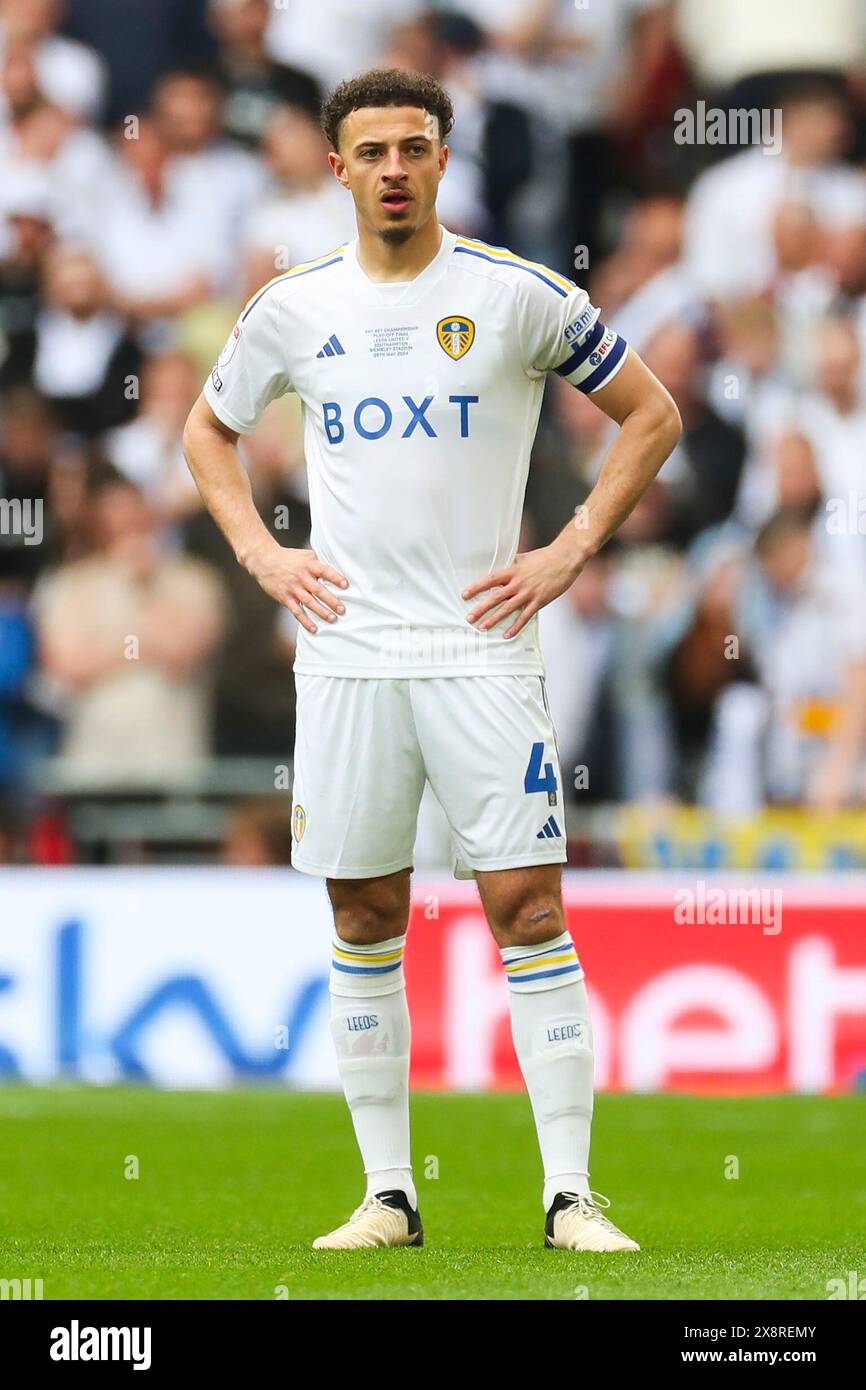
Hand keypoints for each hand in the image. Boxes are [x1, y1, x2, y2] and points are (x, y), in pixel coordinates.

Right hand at [248, 543, 347, 632]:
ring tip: (333, 619)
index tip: (346, 585)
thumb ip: (319, 563)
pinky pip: (296, 611)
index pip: (325, 571)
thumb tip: (337, 571)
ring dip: (321, 612)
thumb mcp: (306, 555)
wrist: (264, 560)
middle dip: (331, 600)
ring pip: (309, 602)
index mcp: (309, 565)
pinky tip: (314, 628)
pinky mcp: (285, 598)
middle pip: (318, 590)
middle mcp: (301, 577)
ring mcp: (293, 588)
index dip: (335, 578)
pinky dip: (305, 620)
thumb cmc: (289, 558)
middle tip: (342, 609)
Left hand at [462, 542, 584, 639]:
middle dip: (480, 608)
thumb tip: (507, 564)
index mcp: (513, 571)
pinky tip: (507, 635)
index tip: (464, 594)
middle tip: (469, 618)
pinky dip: (515, 627)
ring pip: (507, 609)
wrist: (566, 558)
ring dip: (494, 620)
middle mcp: (518, 583)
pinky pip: (525, 617)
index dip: (476, 587)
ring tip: (482, 628)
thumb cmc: (546, 556)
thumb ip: (514, 563)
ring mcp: (529, 593)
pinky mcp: (539, 601)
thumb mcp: (526, 557)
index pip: (490, 580)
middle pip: (495, 597)